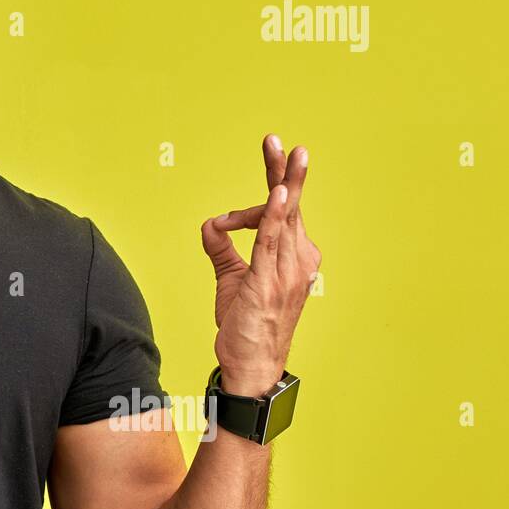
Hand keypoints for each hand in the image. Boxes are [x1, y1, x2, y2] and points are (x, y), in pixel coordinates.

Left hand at [199, 133, 321, 395]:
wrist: (252, 365)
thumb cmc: (246, 326)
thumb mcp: (230, 279)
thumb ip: (222, 249)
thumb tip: (211, 223)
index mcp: (294, 258)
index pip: (284, 213)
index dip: (268, 192)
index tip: (246, 190)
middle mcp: (298, 261)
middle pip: (290, 207)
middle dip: (286, 171)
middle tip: (284, 142)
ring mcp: (287, 272)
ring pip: (284, 217)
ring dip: (283, 182)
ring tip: (284, 152)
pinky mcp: (268, 282)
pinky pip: (270, 242)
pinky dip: (272, 216)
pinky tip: (276, 194)